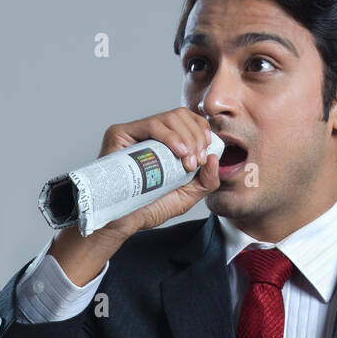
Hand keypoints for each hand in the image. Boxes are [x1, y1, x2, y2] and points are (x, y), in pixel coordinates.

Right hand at [49, 108, 221, 283]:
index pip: (188, 121)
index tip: (205, 157)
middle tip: (197, 162)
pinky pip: (152, 124)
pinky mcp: (121, 133)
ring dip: (188, 138)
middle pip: (182, 115)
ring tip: (188, 163)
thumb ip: (206, 181)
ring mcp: (135, 132)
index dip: (202, 132)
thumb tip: (215, 156)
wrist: (122, 222)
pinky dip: (171, 137)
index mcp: (163, 144)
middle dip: (198, 137)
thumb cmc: (148, 209)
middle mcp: (149, 135)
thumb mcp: (186, 197)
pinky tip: (180, 153)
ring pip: (171, 117)